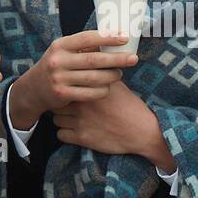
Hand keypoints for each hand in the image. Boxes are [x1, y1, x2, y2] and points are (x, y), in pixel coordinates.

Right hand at [10, 29, 137, 128]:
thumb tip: (113, 40)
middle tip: (133, 58)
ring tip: (120, 74)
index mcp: (60, 45)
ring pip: (94, 78)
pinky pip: (89, 93)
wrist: (33, 89)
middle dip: (117, 59)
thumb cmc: (56, 66)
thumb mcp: (63, 52)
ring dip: (111, 76)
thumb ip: (83, 47)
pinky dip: (102, 90)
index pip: (87, 38)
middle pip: (94, 59)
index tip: (125, 38)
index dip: (107, 38)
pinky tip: (108, 87)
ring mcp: (59, 78)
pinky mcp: (62, 95)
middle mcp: (58, 60)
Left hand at [54, 81, 174, 169]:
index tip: (69, 90)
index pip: (65, 84)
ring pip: (56, 119)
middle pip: (58, 102)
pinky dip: (66, 134)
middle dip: (61, 104)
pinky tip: (75, 130)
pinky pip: (60, 135)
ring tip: (73, 118)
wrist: (141, 130)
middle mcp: (81, 104)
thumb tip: (95, 58)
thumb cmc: (130, 106)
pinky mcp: (81, 138)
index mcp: (88, 88)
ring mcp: (79, 122)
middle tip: (68, 105)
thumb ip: (103, 73)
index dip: (66, 88)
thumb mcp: (117, 85)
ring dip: (62, 119)